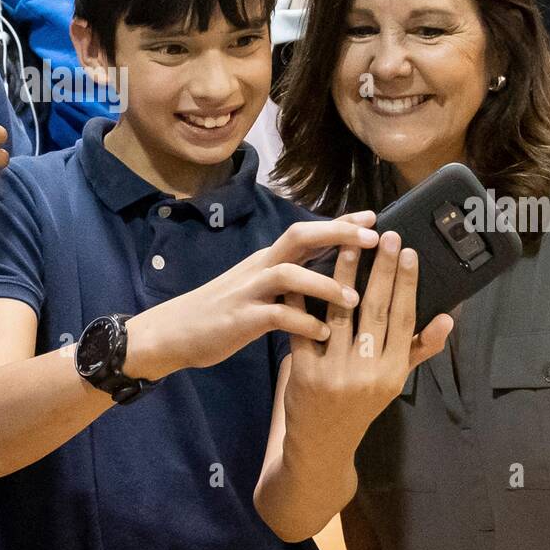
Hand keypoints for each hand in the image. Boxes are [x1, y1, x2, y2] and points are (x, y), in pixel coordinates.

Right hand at [123, 213, 383, 379]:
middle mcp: (261, 267)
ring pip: (288, 274)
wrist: (174, 332)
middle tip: (374, 239)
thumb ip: (291, 278)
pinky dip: (303, 323)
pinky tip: (324, 333)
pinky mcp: (240, 318)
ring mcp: (249, 291)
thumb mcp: (261, 288)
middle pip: (299, 236)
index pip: (308, 231)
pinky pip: (275, 315)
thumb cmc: (226, 311)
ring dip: (324, 283)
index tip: (374, 217)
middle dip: (337, 234)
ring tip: (354, 298)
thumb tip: (331, 273)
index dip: (341, 222)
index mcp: (269, 260)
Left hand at [285, 228, 451, 443]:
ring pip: (341, 313)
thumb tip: (449, 317)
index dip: (408, 284)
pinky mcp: (304, 372)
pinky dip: (304, 298)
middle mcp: (368, 372)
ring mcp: (335, 372)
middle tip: (386, 236)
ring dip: (345, 274)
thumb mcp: (396, 381)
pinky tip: (306, 271)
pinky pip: (305, 327)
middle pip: (376, 311)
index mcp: (394, 372)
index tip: (410, 252)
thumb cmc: (363, 405)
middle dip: (383, 270)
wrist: (322, 444)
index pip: (405, 319)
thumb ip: (421, 348)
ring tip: (350, 242)